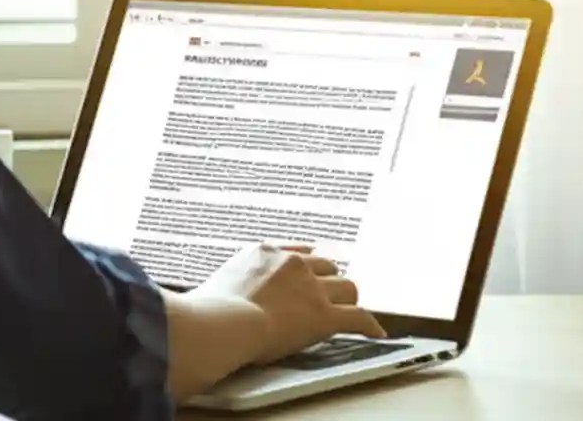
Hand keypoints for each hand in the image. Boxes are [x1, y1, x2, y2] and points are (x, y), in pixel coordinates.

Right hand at [194, 244, 384, 363]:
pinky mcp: (323, 315)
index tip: (313, 269)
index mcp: (264, 252)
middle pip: (328, 266)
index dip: (310, 263)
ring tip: (348, 311)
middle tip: (328, 297)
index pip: (299, 251)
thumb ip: (231, 279)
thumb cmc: (206, 311)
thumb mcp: (216, 280)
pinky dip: (369, 325)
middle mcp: (292, 264)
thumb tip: (218, 293)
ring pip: (347, 286)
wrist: (222, 323)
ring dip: (347, 299)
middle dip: (329, 281)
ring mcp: (311, 288)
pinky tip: (376, 332)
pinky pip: (357, 317)